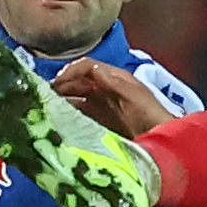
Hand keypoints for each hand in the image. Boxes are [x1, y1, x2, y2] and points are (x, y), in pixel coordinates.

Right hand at [53, 56, 172, 137]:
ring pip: (76, 98)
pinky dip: (68, 116)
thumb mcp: (132, 94)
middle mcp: (105, 89)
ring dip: (62, 101)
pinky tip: (59, 122)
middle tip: (44, 96)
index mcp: (113, 78)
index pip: (86, 67)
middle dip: (61, 86)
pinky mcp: (101, 123)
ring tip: (47, 109)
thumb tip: (90, 68)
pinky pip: (80, 115)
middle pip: (77, 82)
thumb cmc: (151, 115)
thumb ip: (112, 82)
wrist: (162, 140)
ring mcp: (102, 106)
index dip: (70, 71)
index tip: (55, 82)